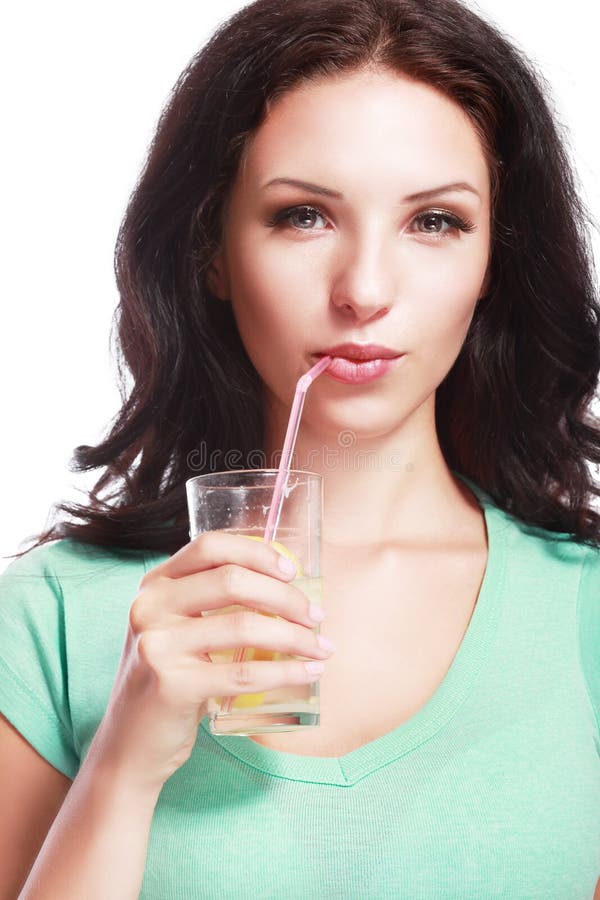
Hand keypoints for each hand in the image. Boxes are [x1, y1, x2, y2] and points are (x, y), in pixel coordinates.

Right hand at [89, 532, 332, 791]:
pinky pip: (244, 672)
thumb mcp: (176, 629)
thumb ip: (210, 601)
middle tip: (316, 615)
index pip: (210, 546)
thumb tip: (285, 583)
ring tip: (321, 647)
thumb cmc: (169, 680)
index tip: (293, 570)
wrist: (130, 743)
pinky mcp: (172, 685)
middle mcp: (149, 607)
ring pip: (244, 626)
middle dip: (286, 596)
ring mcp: (157, 645)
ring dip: (295, 636)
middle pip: (232, 580)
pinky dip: (286, 671)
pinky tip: (309, 672)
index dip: (257, 552)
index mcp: (154, 584)